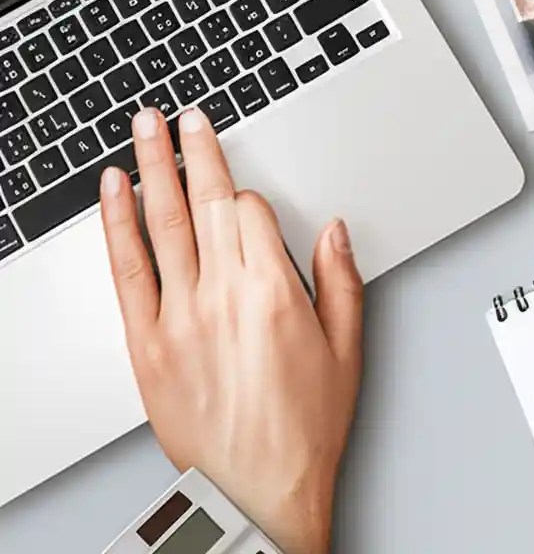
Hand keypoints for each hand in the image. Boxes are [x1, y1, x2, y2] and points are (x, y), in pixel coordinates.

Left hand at [99, 108, 364, 553]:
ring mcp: (177, 316)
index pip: (249, 212)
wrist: (254, 491)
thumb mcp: (347, 352)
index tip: (247, 194)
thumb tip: (334, 231)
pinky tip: (113, 193)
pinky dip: (116, 225)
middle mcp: (222, 295)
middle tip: (185, 115)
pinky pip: (127, 269)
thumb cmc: (303, 429)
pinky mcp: (146, 342)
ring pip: (162, 223)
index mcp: (274, 293)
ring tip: (145, 129)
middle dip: (195, 150)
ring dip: (153, 168)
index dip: (248, 197)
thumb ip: (340, 283)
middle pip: (204, 202)